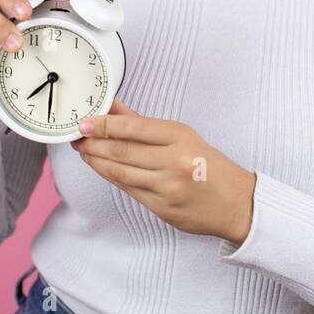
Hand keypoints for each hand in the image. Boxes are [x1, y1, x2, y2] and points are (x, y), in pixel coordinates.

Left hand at [71, 98, 255, 243]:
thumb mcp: (182, 136)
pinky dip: (110, 176)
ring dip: (96, 160)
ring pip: (119, 171)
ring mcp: (167, 187)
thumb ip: (142, 123)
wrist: (236, 203)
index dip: (103, 124)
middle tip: (77, 136)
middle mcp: (174, 161)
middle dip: (93, 142)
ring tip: (84, 151)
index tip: (84, 122)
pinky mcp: (161, 208)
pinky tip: (101, 167)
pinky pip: (128, 189)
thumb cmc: (209, 166)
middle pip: (121, 150)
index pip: (132, 127)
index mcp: (180, 137)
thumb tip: (112, 106)